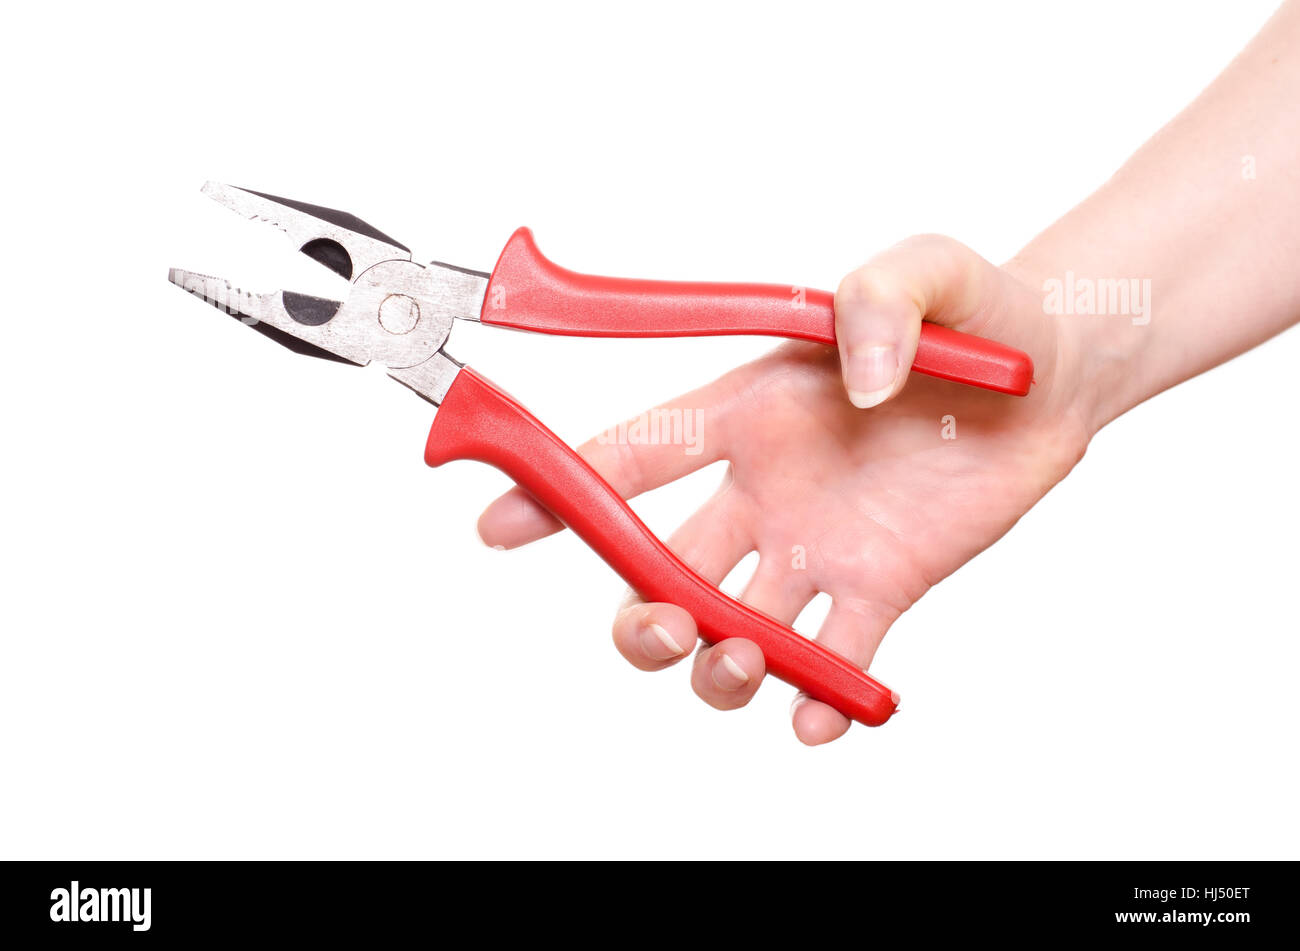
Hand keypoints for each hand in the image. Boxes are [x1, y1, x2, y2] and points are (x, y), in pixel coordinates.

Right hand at [479, 235, 1091, 743]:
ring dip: (716, 667)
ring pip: (731, 628)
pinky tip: (824, 715)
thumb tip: (855, 382)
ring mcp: (818, 546)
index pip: (633, 454)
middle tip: (668, 625)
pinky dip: (818, 704)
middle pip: (661, 568)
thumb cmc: (975, 312)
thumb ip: (876, 303)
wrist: (1054, 375)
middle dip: (639, 612)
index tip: (498, 523)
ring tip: (750, 661)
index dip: (559, 490)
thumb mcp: (924, 272)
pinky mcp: (882, 589)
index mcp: (747, 412)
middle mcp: (765, 489)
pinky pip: (834, 661)